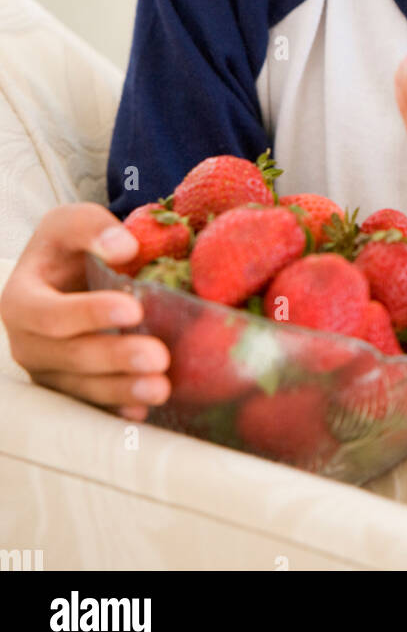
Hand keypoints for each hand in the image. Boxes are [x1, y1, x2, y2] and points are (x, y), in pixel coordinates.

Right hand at [0, 204, 170, 420]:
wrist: (66, 272)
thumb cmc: (68, 246)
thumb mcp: (72, 221)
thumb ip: (93, 228)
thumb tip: (124, 249)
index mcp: (20, 301)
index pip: (50, 314)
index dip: (89, 314)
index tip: (133, 307)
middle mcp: (27, 343)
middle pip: (70, 356)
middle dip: (115, 357)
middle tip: (158, 357)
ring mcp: (47, 371)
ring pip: (81, 387)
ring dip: (121, 389)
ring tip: (161, 387)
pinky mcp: (68, 388)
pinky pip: (90, 404)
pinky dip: (116, 408)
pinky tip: (142, 409)